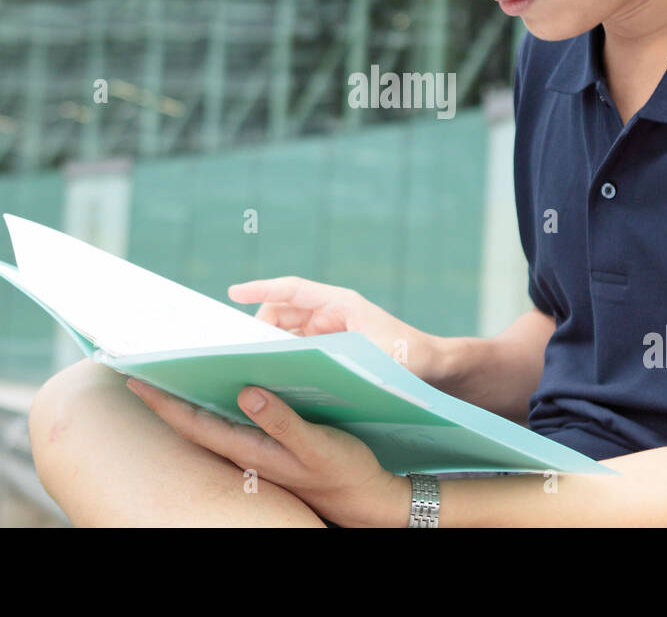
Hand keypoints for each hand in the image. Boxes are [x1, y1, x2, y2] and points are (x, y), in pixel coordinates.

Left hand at [126, 378, 411, 527]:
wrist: (364, 499)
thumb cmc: (342, 471)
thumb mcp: (317, 445)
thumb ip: (282, 421)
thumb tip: (246, 391)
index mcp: (250, 450)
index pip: (194, 423)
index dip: (163, 402)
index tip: (136, 378)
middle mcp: (245, 452)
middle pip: (193, 423)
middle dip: (165, 398)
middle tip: (141, 368)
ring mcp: (255, 452)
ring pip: (209, 423)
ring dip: (187, 400)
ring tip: (168, 374)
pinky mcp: (269, 449)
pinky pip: (230, 423)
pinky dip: (215, 404)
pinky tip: (217, 390)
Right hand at [228, 276, 444, 381]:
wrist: (432, 367)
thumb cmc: (411, 355)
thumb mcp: (379, 356)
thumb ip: (345, 356)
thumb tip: (308, 361)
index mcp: (340, 303)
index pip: (292, 290)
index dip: (261, 289)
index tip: (234, 293)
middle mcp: (330, 313)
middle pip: (281, 311)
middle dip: (259, 326)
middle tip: (238, 350)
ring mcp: (328, 330)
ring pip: (285, 331)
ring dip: (268, 344)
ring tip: (247, 364)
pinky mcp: (328, 348)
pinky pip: (297, 348)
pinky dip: (281, 358)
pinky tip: (271, 377)